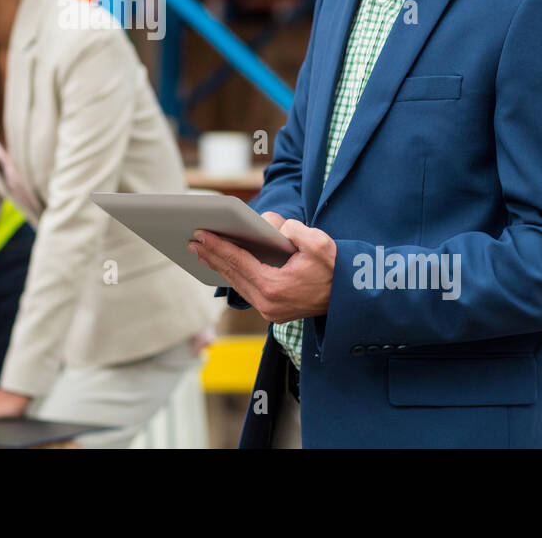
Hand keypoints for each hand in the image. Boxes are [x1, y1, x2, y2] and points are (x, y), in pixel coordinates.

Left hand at [187, 211, 336, 323]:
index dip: (218, 246)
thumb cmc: (336, 268)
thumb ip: (295, 230)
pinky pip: (246, 289)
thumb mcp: (320, 243)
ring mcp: (269, 311)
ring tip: (200, 251)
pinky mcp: (273, 312)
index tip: (200, 234)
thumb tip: (273, 228)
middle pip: (232, 274)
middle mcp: (268, 304)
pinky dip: (233, 275)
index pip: (238, 262)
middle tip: (191, 240)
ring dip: (218, 266)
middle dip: (211, 255)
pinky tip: (222, 265)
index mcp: (275, 287)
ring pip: (236, 284)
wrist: (350, 298)